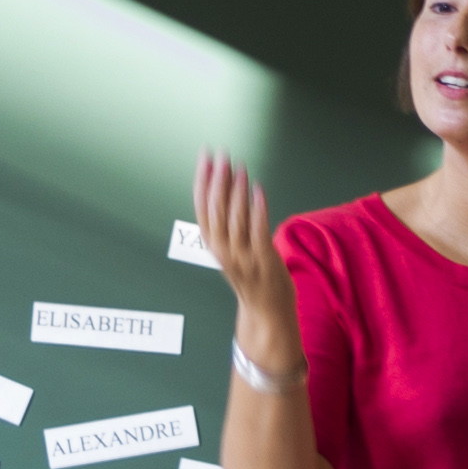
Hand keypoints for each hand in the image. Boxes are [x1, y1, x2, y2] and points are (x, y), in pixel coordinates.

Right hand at [193, 149, 302, 376]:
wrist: (266, 312)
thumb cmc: (252, 278)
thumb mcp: (231, 251)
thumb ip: (227, 227)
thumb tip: (226, 191)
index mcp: (213, 245)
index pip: (202, 207)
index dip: (202, 180)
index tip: (205, 157)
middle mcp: (223, 250)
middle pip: (215, 209)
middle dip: (218, 179)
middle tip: (223, 156)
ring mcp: (242, 256)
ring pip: (234, 218)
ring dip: (236, 191)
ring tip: (240, 168)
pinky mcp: (263, 260)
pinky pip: (257, 231)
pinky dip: (257, 209)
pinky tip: (259, 190)